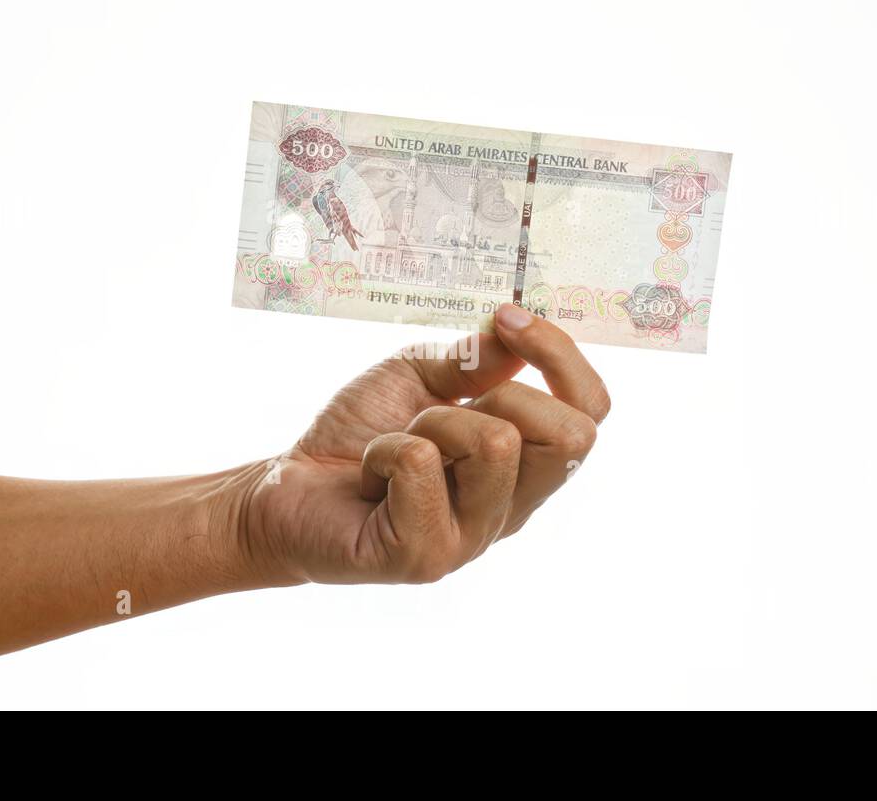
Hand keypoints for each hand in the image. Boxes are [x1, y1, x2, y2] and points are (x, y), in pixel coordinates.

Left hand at [240, 303, 610, 584]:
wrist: (286, 489)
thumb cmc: (358, 434)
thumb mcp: (417, 376)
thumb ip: (472, 359)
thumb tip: (515, 331)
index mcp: (523, 465)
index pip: (591, 413)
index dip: (563, 358)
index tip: (508, 320)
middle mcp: (511, 509)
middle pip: (571, 437)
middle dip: (505, 395)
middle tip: (442, 406)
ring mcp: (472, 539)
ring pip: (497, 444)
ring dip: (431, 421)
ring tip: (394, 445)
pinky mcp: (425, 556)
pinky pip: (421, 464)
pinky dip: (383, 450)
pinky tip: (367, 476)